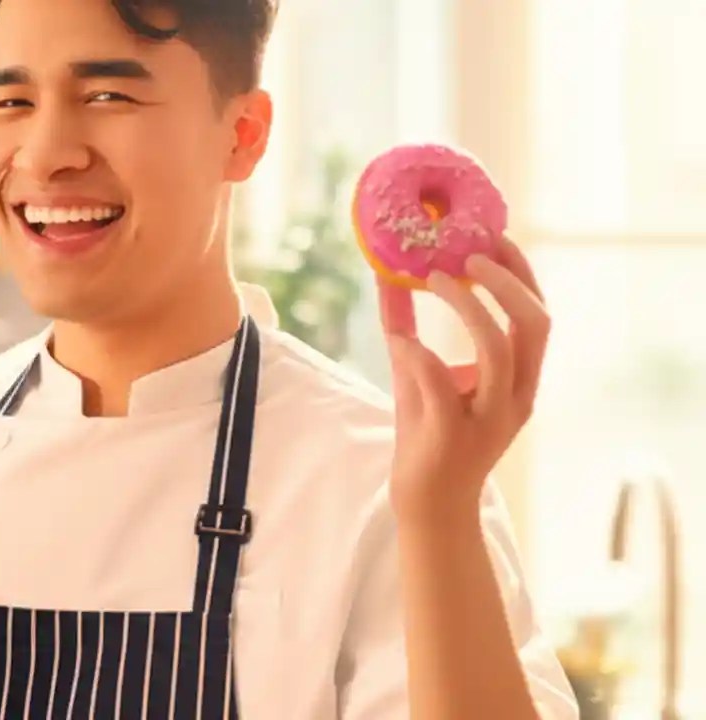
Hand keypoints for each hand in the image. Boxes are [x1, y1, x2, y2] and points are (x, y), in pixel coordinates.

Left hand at [378, 238, 550, 520]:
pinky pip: (444, 383)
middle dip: (507, 282)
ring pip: (499, 350)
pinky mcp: (455, 436)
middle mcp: (515, 396)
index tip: (495, 237)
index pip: (537, 316)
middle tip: (470, 253)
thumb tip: (385, 277)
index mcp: (519, 380)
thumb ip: (406, 328)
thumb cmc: (427, 436)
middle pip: (535, 325)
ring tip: (435, 278)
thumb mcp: (417, 375)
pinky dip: (421, 355)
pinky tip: (400, 340)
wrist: (428, 504)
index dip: (521, 273)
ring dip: (468, 308)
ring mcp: (488, 417)